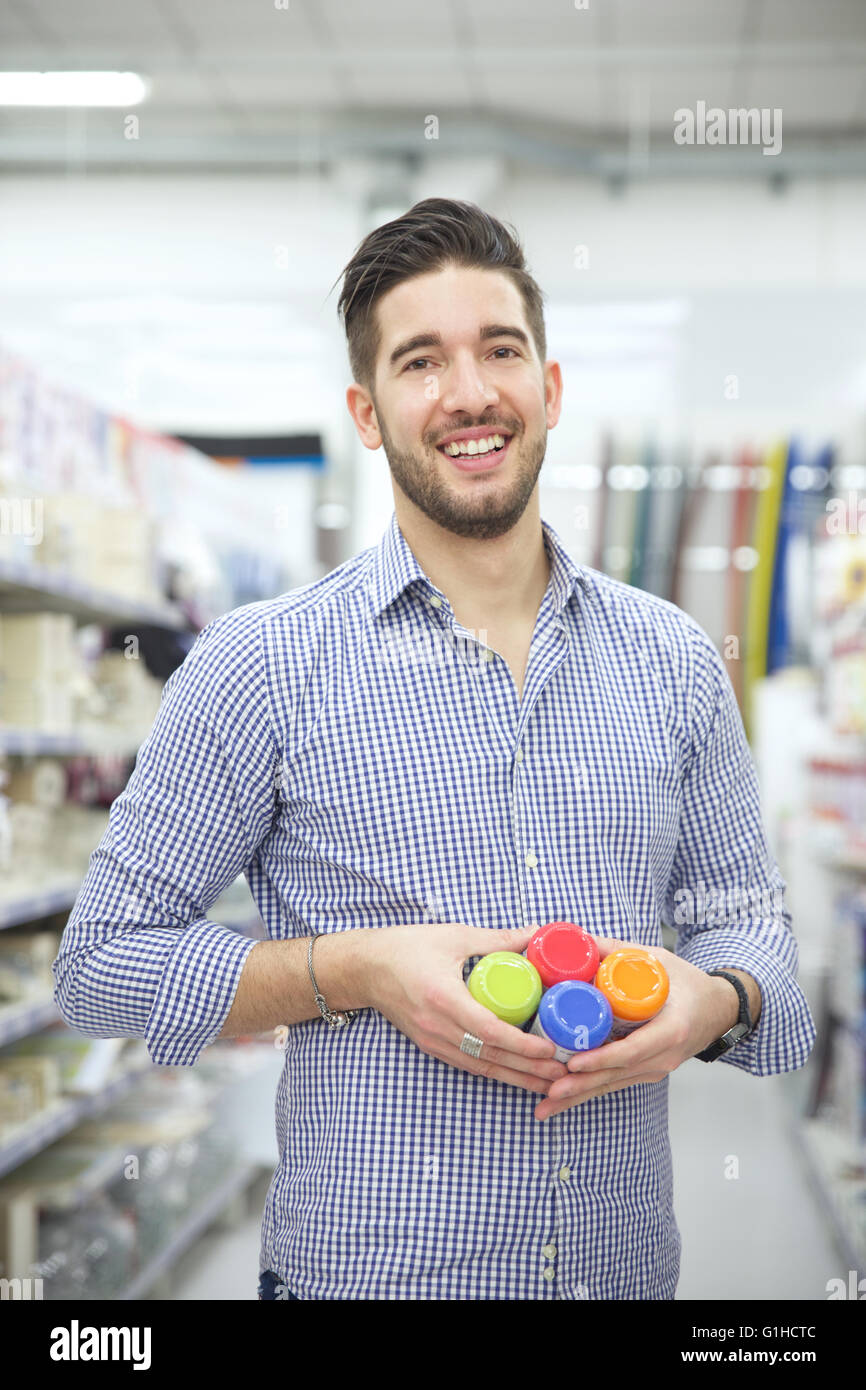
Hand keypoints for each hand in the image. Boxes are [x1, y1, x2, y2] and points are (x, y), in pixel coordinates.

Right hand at [361, 922, 568, 1094]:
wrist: (365, 968)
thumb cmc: (407, 947)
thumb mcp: (454, 936)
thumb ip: (497, 938)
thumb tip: (537, 934)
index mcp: (443, 998)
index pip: (489, 1032)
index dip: (522, 1045)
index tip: (549, 1049)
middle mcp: (437, 1027)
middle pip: (489, 1058)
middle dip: (529, 1070)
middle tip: (564, 1075)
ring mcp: (432, 1040)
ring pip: (480, 1067)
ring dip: (516, 1077)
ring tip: (549, 1083)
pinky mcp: (429, 1045)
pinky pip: (467, 1064)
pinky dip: (495, 1072)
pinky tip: (516, 1075)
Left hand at [533, 936, 741, 1120]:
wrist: (718, 1009)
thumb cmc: (689, 984)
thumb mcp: (659, 961)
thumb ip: (619, 950)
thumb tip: (580, 940)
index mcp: (671, 1029)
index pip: (633, 1050)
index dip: (602, 1058)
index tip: (575, 1062)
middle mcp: (664, 1055)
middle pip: (617, 1075)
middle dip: (581, 1085)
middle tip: (549, 1092)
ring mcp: (656, 1068)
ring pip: (613, 1084)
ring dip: (579, 1096)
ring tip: (547, 1107)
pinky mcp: (647, 1071)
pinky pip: (616, 1083)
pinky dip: (589, 1091)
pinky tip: (563, 1100)